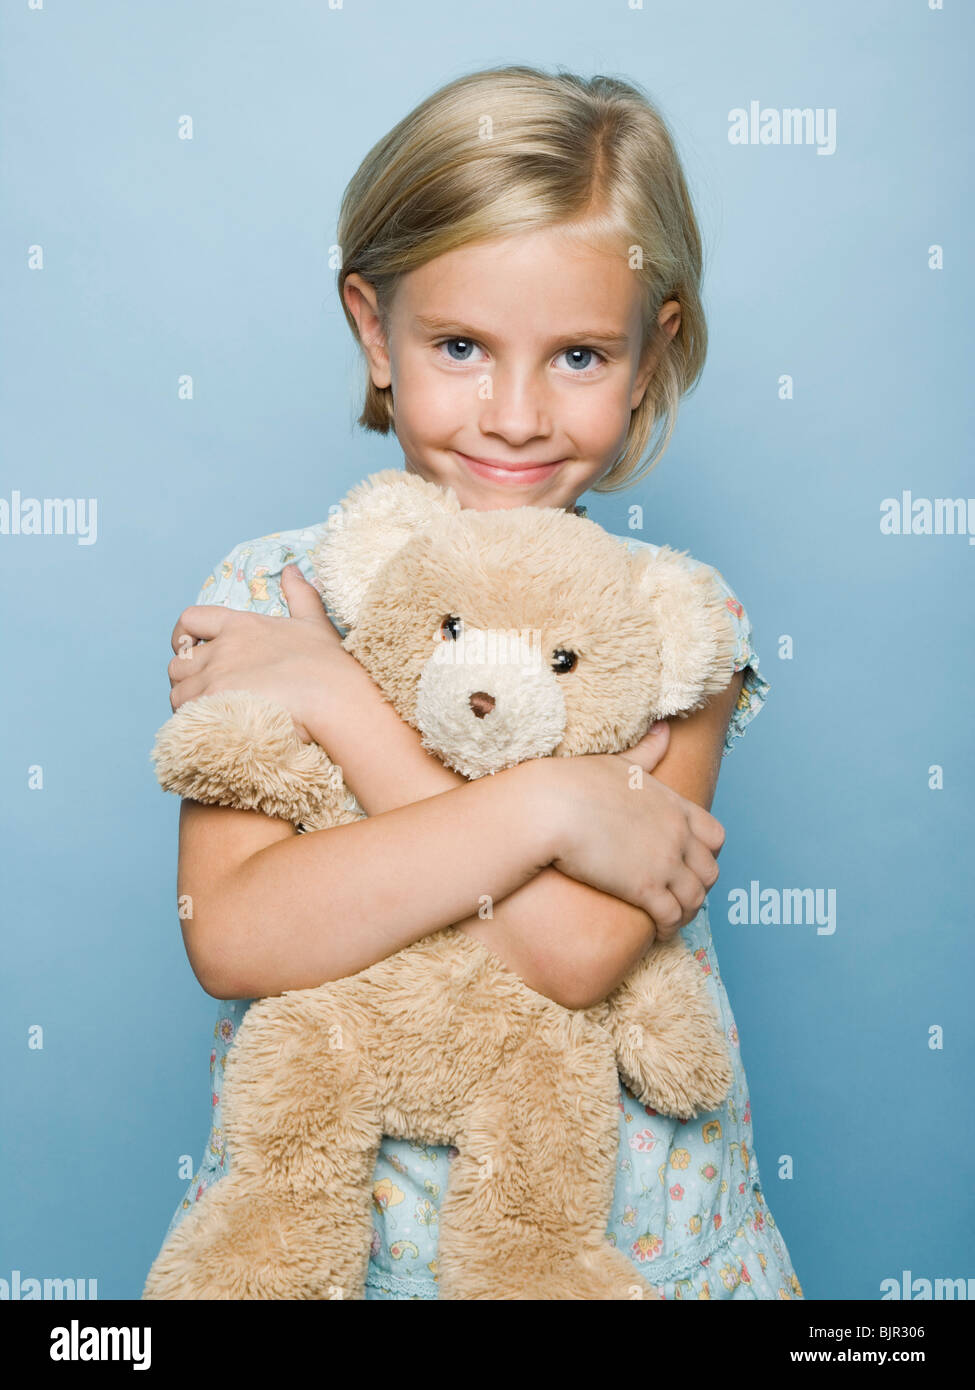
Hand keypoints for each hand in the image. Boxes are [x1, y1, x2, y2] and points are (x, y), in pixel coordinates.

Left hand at [167, 566, 346, 742]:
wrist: (331, 697)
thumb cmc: (326, 663)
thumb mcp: (314, 621)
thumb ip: (300, 594)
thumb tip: (293, 569)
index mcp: (240, 625)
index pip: (190, 619)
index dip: (182, 636)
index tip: (189, 648)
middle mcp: (221, 650)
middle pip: (178, 664)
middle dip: (187, 678)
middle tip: (206, 692)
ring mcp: (215, 680)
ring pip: (178, 693)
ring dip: (189, 703)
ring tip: (211, 714)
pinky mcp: (214, 707)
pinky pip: (186, 716)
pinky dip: (194, 722)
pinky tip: (212, 728)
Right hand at [535, 721, 725, 937]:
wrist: (552, 807)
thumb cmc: (576, 782)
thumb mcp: (620, 762)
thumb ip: (648, 751)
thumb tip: (664, 728)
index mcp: (673, 805)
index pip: (715, 835)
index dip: (707, 853)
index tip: (691, 863)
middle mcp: (677, 835)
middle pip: (710, 871)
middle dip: (699, 886)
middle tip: (679, 896)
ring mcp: (664, 862)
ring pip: (696, 898)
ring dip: (686, 912)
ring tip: (669, 919)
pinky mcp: (644, 888)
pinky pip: (671, 917)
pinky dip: (668, 928)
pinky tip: (656, 931)